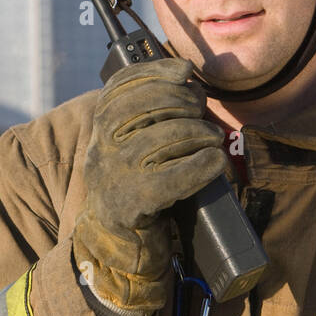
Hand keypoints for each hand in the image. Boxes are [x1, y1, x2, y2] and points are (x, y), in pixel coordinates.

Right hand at [72, 58, 226, 315]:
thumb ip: (150, 115)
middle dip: (180, 102)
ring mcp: (115, 177)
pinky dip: (200, 166)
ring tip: (213, 138)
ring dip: (197, 133)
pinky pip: (172, 178)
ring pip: (159, 139)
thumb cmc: (138, 187)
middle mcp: (101, 150)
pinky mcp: (134, 204)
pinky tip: (215, 161)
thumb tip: (188, 80)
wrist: (117, 244)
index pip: (119, 88)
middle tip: (202, 111)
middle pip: (141, 108)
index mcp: (100, 132)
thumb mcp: (133, 146)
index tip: (184, 71)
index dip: (153, 72)